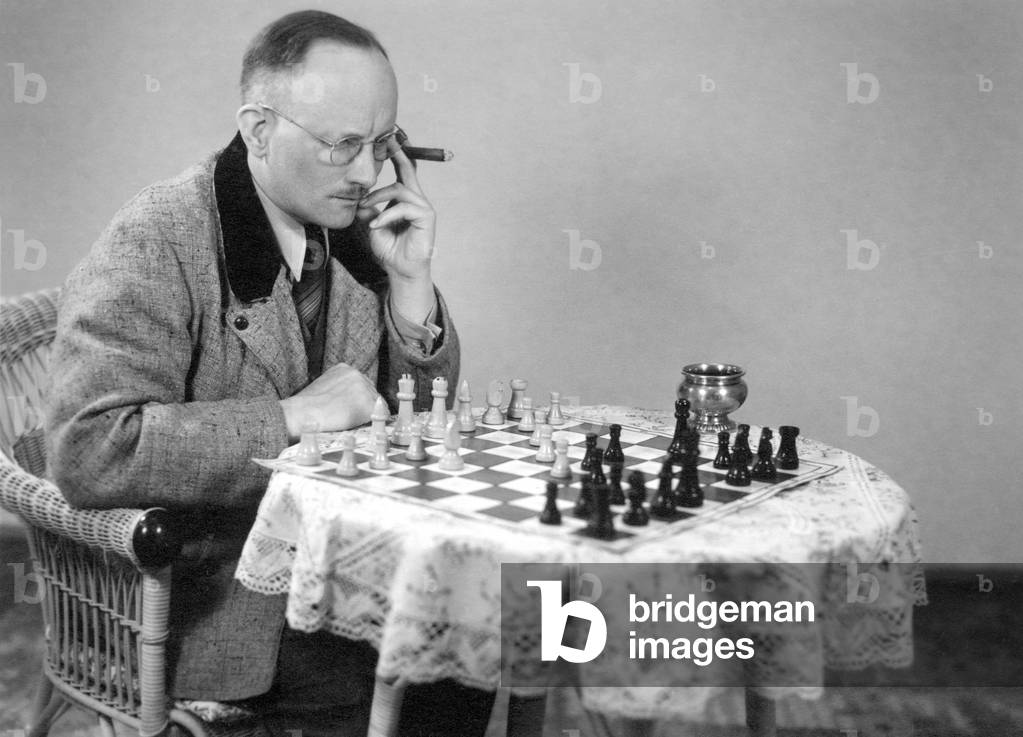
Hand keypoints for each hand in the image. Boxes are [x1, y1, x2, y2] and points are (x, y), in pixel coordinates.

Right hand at [279, 362, 380, 440]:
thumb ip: (338, 389)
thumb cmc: (306, 407)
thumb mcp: (322, 388)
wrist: (301, 414)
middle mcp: (357, 374)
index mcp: (344, 368)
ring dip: (367, 415)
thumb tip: (348, 401)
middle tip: (350, 418)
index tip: (351, 408)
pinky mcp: (367, 404)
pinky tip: (357, 426)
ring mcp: (363, 389)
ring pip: (376, 405)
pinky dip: (372, 423)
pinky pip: (379, 416)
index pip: (362, 384)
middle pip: (371, 393)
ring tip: (350, 423)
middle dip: (364, 406)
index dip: (357, 399)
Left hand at [357, 141, 435, 283]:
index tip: (389, 137)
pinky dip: (386, 216)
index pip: (402, 171)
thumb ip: (368, 208)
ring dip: (378, 197)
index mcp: (404, 198)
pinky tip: (375, 226)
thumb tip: (357, 196)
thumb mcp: (372, 224)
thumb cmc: (389, 248)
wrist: (401, 270)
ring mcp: (423, 207)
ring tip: (364, 209)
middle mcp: (416, 199)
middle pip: (408, 169)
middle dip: (398, 152)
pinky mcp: (426, 217)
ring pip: (399, 189)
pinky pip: (404, 207)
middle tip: (388, 137)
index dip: (396, 154)